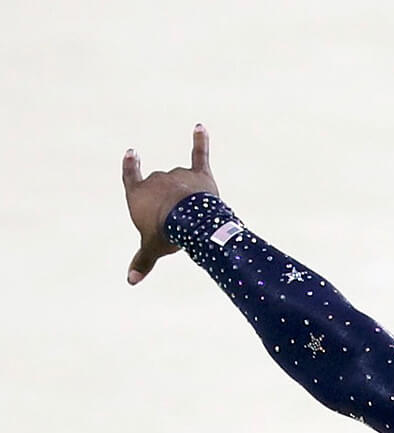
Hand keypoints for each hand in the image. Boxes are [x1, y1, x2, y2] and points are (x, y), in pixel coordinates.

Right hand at [122, 123, 219, 284]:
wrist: (190, 223)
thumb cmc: (166, 235)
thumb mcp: (152, 249)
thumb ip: (142, 261)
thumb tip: (130, 281)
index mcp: (139, 194)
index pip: (131, 177)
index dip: (131, 167)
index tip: (132, 154)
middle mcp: (156, 180)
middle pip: (160, 186)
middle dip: (168, 202)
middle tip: (177, 224)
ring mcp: (177, 175)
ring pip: (180, 181)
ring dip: (186, 194)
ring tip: (193, 217)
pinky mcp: (199, 174)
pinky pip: (200, 154)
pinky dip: (201, 141)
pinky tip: (201, 127)